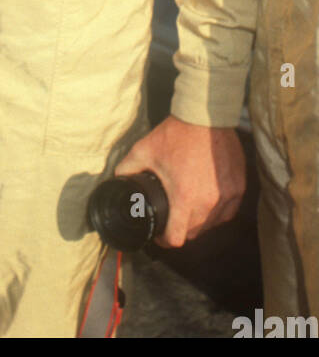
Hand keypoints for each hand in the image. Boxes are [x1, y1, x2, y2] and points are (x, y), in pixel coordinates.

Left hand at [114, 115, 245, 247]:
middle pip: (193, 233)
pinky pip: (227, 212)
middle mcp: (208, 202)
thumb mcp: (144, 150)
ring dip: (199, 221)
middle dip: (180, 228)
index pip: (177, 238)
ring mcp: (226, 197)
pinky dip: (216, 212)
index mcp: (184, 197)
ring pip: (211, 224)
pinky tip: (206, 202)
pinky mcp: (238, 188)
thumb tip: (117, 181)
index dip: (165, 240)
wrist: (206, 116)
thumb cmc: (176, 134)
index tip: (160, 234)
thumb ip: (127, 168)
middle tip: (172, 216)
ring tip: (188, 208)